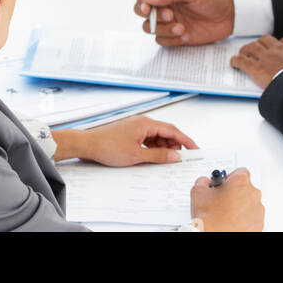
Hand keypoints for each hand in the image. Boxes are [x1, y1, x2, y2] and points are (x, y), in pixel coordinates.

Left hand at [59, 116, 197, 166]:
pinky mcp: (131, 133)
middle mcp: (142, 122)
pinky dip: (154, 148)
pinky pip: (148, 139)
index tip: (195, 149)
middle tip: (181, 158)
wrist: (88, 145)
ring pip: (157, 136)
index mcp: (146, 124)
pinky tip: (154, 157)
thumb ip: (158, 156)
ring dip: (164, 147)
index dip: (186, 140)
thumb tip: (175, 156)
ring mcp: (136, 127)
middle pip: (166, 132)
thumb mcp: (137, 155)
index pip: (172, 131)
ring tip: (167, 160)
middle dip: (175, 145)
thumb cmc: (108, 147)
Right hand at [133, 0, 233, 45]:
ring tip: (182, 27)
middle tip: (170, 16)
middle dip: (153, 16)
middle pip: (140, 11)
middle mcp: (162, 4)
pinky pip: (161, 40)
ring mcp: (166, 20)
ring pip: (149, 27)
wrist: (227, 18)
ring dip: (164, 29)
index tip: (147, 7)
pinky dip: (172, 39)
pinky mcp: (172, 34)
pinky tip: (186, 34)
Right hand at [190, 167, 263, 231]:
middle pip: (246, 188)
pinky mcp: (258, 224)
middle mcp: (253, 194)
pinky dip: (244, 219)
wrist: (213, 235)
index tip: (225, 183)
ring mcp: (258, 210)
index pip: (240, 171)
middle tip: (223, 200)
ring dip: (240, 206)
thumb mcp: (198, 191)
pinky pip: (252, 217)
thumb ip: (203, 181)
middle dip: (235, 192)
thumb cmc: (209, 216)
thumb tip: (206, 182)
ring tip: (226, 213)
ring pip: (250, 203)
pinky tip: (232, 221)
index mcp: (241, 181)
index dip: (231, 177)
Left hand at [229, 35, 282, 89]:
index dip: (280, 44)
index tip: (279, 48)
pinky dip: (236, 61)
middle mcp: (278, 49)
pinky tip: (233, 63)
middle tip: (258, 48)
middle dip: (261, 43)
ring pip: (252, 47)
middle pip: (265, 40)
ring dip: (246, 49)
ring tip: (243, 52)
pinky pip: (242, 62)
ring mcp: (266, 58)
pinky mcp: (256, 69)